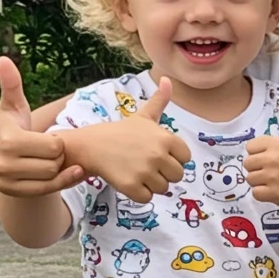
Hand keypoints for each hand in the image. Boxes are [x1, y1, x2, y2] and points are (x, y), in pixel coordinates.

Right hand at [0, 57, 83, 196]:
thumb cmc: (10, 125)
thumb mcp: (12, 106)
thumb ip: (11, 84)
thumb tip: (2, 59)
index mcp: (8, 140)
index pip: (53, 145)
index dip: (56, 140)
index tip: (48, 137)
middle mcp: (4, 163)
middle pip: (53, 163)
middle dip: (56, 156)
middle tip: (48, 150)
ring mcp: (6, 180)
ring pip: (51, 177)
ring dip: (56, 169)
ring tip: (49, 159)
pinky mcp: (12, 192)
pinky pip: (46, 191)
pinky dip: (60, 182)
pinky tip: (69, 172)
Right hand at [72, 76, 191, 202]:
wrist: (93, 145)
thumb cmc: (122, 132)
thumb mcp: (143, 116)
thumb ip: (160, 101)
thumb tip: (169, 79)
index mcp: (166, 138)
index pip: (185, 159)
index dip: (173, 159)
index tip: (158, 153)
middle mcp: (157, 154)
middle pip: (176, 176)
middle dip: (163, 173)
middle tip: (145, 164)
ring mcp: (144, 171)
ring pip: (163, 189)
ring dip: (151, 184)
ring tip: (136, 170)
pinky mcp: (131, 186)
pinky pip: (147, 198)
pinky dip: (138, 193)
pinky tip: (129, 180)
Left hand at [243, 96, 278, 207]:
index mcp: (277, 143)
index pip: (250, 147)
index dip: (259, 153)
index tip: (273, 157)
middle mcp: (275, 158)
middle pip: (248, 163)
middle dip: (258, 168)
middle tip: (274, 171)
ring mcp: (273, 177)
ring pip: (250, 178)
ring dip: (260, 182)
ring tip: (275, 181)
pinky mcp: (273, 193)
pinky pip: (255, 193)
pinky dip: (263, 194)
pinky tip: (276, 191)